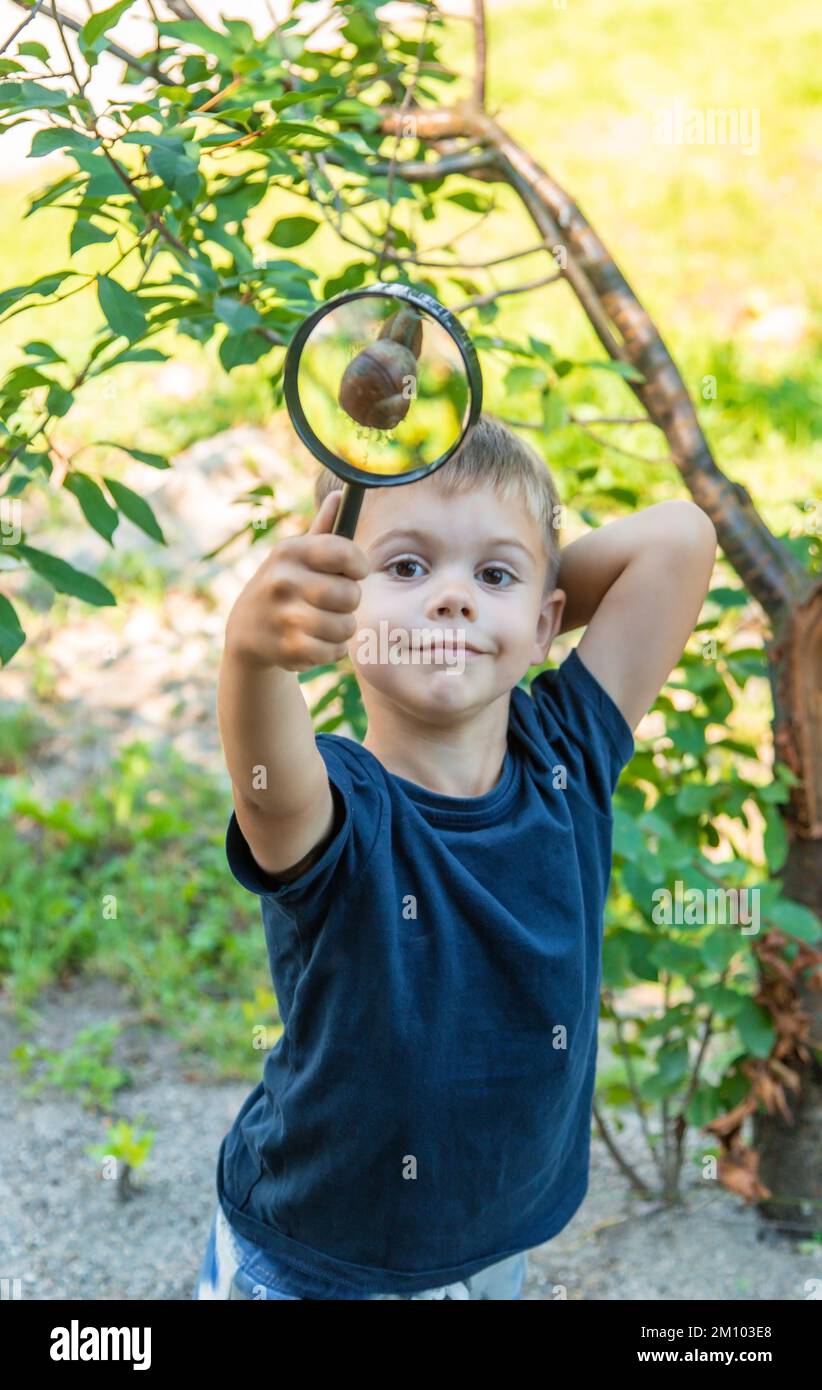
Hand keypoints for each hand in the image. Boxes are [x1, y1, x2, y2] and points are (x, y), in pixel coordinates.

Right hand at [225, 491, 370, 671]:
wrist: (247, 630)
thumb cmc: (285, 584)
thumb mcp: (297, 555)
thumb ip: (323, 529)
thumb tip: (342, 494)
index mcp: (289, 551)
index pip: (345, 552)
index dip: (359, 564)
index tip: (356, 571)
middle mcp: (283, 580)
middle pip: (350, 595)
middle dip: (350, 601)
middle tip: (336, 602)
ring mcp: (284, 616)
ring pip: (346, 626)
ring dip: (343, 628)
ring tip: (326, 622)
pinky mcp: (288, 649)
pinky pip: (335, 651)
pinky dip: (333, 649)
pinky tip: (317, 641)